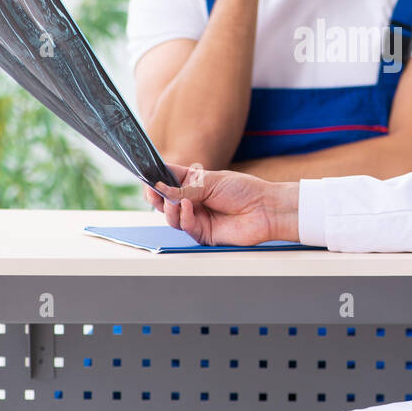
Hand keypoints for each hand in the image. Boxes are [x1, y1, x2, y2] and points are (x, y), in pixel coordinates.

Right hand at [145, 162, 299, 246]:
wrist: (264, 209)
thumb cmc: (244, 190)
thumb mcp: (211, 182)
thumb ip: (185, 187)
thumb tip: (161, 188)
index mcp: (194, 182)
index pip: (169, 178)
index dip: (156, 178)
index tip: (147, 177)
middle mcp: (193, 200)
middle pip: (165, 200)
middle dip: (156, 196)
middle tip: (154, 191)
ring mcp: (197, 217)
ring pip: (171, 217)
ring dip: (170, 208)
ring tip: (177, 200)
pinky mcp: (203, 233)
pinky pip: (185, 226)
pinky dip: (184, 217)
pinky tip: (189, 207)